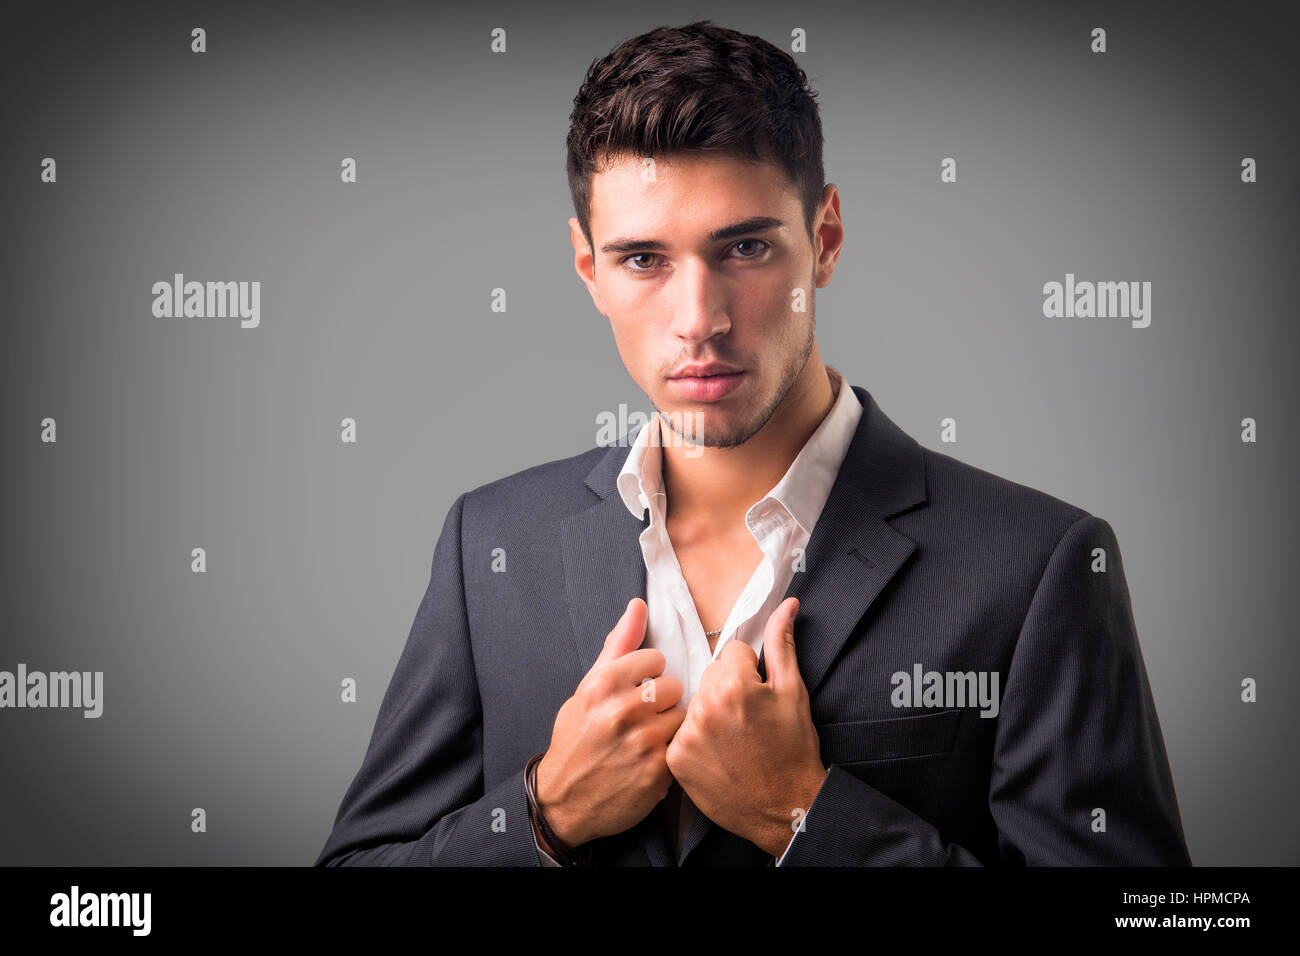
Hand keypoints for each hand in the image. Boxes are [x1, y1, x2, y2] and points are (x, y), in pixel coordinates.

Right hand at [534, 598, 685, 847]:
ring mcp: (642, 741)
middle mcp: (622, 709)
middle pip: (673, 686)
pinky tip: (651, 758)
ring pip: (682, 715)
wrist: (564, 800)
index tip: (637, 689)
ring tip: (647, 738)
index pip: (656, 658)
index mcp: (603, 683)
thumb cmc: (577, 739)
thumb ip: (618, 645)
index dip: (649, 675)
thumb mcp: (587, 688)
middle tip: (644, 716)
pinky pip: (682, 745)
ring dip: (670, 726)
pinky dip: (671, 751)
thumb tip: (639, 605)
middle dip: (662, 701)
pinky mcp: (657, 771)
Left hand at [665, 597, 827, 857]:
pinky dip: (695, 739)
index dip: (749, 674)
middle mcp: (705, 706)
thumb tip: (787, 604)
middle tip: (746, 721)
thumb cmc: (793, 749)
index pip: (731, 654)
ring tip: (732, 739)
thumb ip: (782, 644)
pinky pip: (680, 731)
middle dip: (727, 690)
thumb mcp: (793, 692)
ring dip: (709, 713)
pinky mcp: (675, 759)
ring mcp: (687, 735)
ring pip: (694, 702)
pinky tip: (716, 754)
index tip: (758, 699)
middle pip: (709, 676)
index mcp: (735, 685)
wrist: (785, 808)